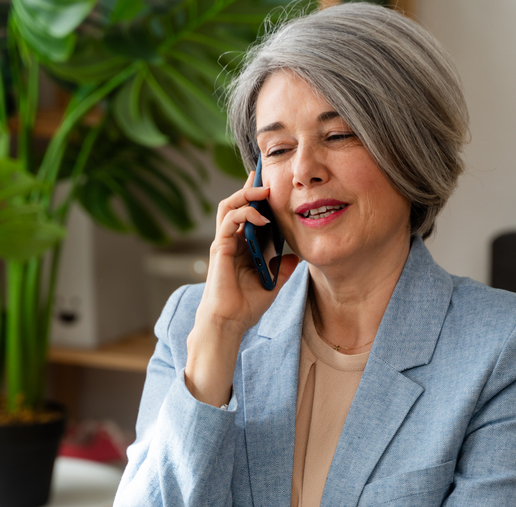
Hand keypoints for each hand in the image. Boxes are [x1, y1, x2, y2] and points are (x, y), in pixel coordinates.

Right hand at [185, 174, 300, 405]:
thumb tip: (296, 256)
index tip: (272, 185)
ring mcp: (223, 243)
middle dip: (250, 188)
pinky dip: (245, 214)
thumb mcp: (273, 284)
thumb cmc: (245, 307)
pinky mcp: (219, 248)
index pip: (248, 215)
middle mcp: (231, 241)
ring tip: (264, 190)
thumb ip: (283, 269)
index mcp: (242, 247)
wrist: (229, 323)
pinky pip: (229, 221)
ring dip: (246, 195)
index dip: (258, 198)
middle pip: (237, 204)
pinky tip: (262, 218)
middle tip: (266, 176)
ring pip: (229, 206)